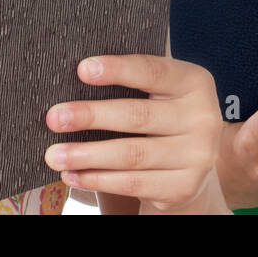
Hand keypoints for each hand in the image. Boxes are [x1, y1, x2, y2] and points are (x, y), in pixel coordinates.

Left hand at [43, 54, 222, 211]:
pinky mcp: (183, 187)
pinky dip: (97, 180)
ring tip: (54, 154)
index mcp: (195, 82)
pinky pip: (132, 183)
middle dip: (90, 116)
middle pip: (137, 116)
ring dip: (86, 155)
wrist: (192, 160)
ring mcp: (197, 156)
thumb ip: (133, 80)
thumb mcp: (161, 90)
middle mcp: (203, 118)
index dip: (117, 69)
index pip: (152, 71)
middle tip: (54, 118)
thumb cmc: (163, 113)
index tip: (81, 69)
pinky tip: (73, 175)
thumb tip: (79, 74)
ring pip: (130, 155)